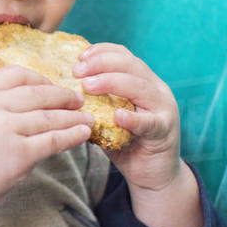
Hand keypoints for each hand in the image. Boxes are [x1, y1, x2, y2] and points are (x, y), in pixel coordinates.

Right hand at [0, 65, 94, 218]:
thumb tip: (34, 101)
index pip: (17, 74)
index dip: (41, 79)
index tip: (54, 86)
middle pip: (38, 93)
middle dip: (63, 96)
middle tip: (79, 100)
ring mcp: (5, 130)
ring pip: (49, 116)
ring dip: (73, 117)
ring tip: (87, 118)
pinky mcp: (17, 154)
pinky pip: (53, 140)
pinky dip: (72, 136)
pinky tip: (82, 134)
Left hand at [72, 42, 183, 193]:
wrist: (153, 174)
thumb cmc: (126, 142)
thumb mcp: (108, 116)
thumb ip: (94, 102)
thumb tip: (61, 90)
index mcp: (143, 81)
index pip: (124, 56)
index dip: (101, 52)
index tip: (79, 56)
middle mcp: (156, 89)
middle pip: (131, 65)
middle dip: (102, 64)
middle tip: (77, 71)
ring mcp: (164, 109)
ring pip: (140, 87)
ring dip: (112, 83)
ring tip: (87, 87)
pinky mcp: (165, 131)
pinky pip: (149, 122)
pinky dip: (133, 118)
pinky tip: (118, 116)